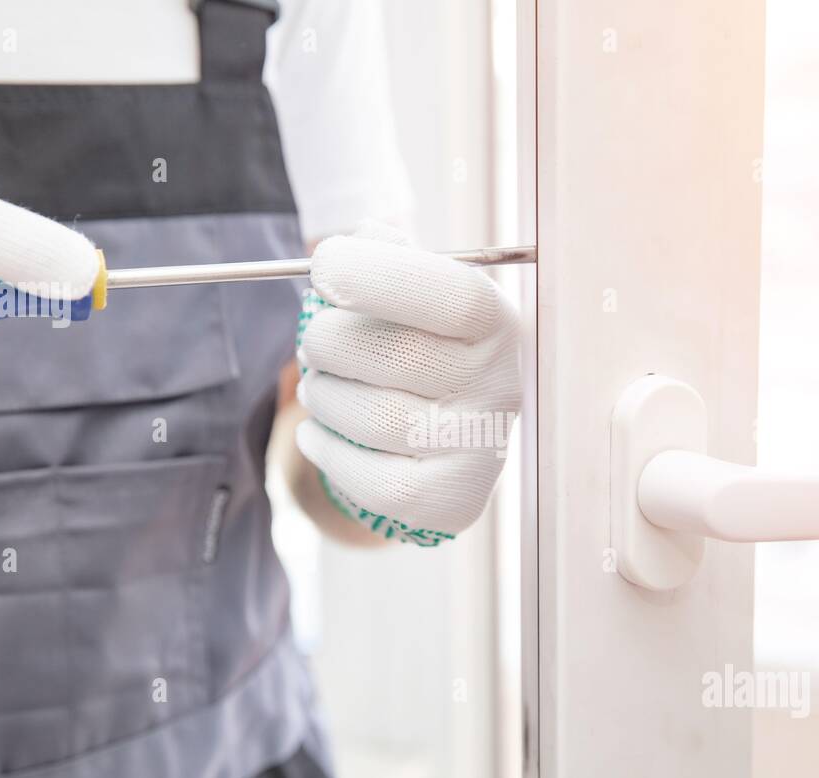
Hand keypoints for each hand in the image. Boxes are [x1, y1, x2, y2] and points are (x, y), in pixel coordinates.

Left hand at [295, 222, 520, 545]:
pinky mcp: (451, 501)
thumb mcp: (420, 296)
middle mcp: (500, 385)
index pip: (451, 295)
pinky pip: (367, 479)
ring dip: (321, 398)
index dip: (378, 276)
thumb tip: (368, 234)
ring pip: (369, 418)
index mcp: (498, 324)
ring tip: (321, 390)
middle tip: (317, 344)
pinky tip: (319, 434)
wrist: (453, 438)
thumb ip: (393, 259)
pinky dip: (325, 451)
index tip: (325, 266)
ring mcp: (479, 448)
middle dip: (328, 341)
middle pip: (392, 354)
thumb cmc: (426, 350)